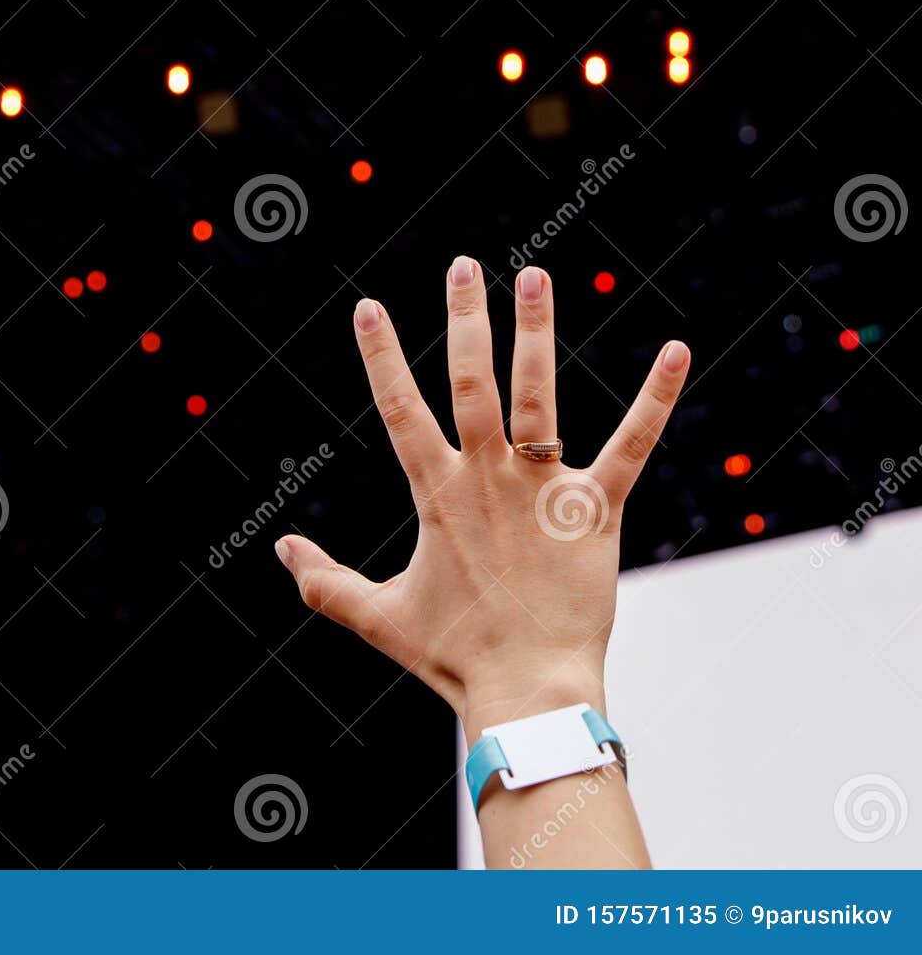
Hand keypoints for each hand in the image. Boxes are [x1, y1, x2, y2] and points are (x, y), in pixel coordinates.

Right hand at [274, 257, 688, 735]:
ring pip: (538, 395)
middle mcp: (487, 478)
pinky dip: (654, 398)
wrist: (527, 690)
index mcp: (436, 496)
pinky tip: (675, 349)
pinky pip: (630, 444)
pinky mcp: (595, 508)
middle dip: (464, 319)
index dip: (382, 358)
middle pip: (470, 382)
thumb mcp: (377, 617)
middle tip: (463, 265)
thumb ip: (324, 581)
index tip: (370, 307)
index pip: (401, 411)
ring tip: (533, 275)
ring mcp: (543, 489)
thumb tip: (280, 549)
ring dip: (535, 332)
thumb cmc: (452, 656)